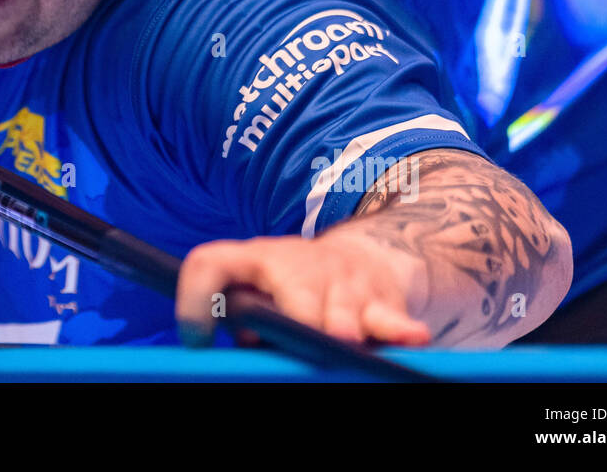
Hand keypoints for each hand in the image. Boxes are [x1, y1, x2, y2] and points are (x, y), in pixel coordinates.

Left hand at [175, 228, 431, 347]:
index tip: (196, 337)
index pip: (210, 263)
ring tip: (343, 339)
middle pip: (295, 284)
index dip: (195, 296)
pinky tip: (412, 338)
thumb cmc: (290, 291)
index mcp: (252, 259)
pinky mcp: (381, 298)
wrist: (355, 258)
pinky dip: (400, 329)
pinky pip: (392, 317)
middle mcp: (296, 263)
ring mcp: (342, 277)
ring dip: (343, 324)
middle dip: (300, 312)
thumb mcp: (259, 295)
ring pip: (343, 304)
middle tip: (301, 332)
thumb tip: (247, 348)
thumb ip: (247, 322)